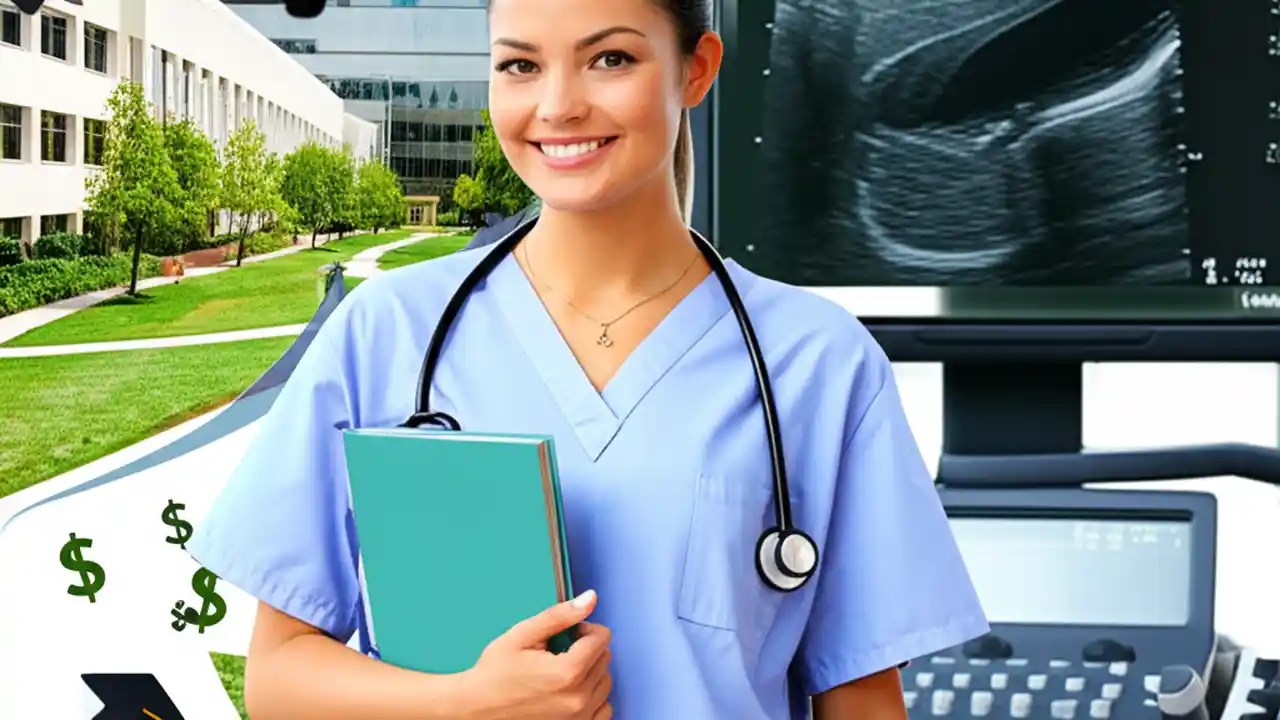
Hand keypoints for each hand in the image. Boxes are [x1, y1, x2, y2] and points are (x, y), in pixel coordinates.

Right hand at [464, 589, 612, 719]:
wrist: (476, 708)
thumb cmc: (494, 673)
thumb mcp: (523, 635)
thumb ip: (560, 615)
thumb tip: (590, 599)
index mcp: (568, 672)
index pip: (602, 638)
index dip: (585, 628)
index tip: (569, 633)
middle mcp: (578, 698)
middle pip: (605, 658)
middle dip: (587, 647)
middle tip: (560, 650)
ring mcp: (579, 717)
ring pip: (606, 681)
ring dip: (592, 671)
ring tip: (563, 670)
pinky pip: (604, 708)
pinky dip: (594, 696)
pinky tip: (572, 690)